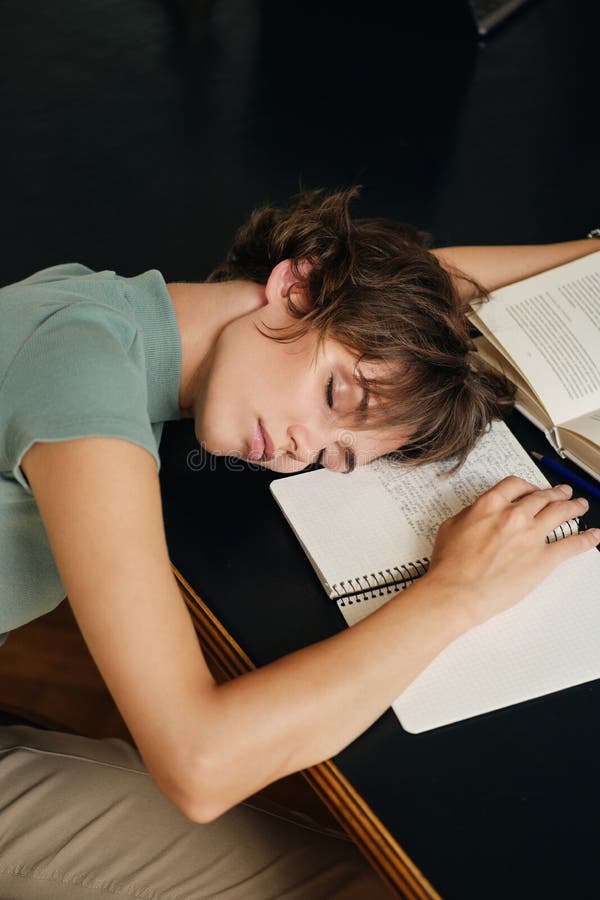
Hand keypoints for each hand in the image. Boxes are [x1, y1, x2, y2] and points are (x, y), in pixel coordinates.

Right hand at [426, 476, 599, 627]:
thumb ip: (470, 514)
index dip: (527, 485)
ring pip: (561, 512)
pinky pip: (572, 545)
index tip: (531, 489)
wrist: (456, 591)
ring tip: (580, 505)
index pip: (516, 485)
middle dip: (555, 493)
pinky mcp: (543, 558)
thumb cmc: (449, 565)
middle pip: (542, 496)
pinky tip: (593, 536)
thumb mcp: (451, 526)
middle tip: (562, 493)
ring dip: (574, 506)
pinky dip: (586, 539)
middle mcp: (514, 515)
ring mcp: (531, 535)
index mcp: (490, 505)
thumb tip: (479, 512)